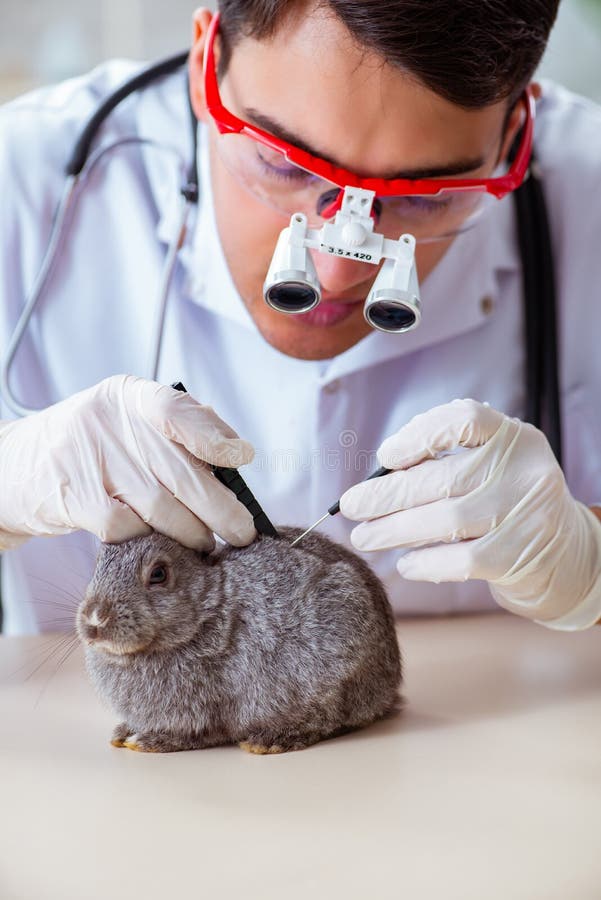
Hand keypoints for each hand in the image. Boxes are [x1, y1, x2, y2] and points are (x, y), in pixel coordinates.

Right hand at [0, 374, 256, 551]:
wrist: (15, 468)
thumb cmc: (91, 449)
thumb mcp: (127, 422)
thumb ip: (178, 429)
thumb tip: (236, 451)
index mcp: (128, 396)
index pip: (175, 409)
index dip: (212, 436)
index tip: (239, 459)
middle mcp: (106, 421)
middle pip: (179, 472)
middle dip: (220, 508)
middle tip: (242, 531)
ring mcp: (87, 459)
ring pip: (160, 507)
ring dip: (191, 532)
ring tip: (204, 542)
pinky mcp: (74, 497)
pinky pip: (127, 528)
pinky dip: (147, 538)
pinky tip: (155, 540)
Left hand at [340, 399, 600, 629]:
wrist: (564, 551)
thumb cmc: (504, 499)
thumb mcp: (490, 465)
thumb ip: (443, 460)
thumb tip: (377, 476)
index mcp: (512, 437)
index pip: (465, 419)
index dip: (420, 435)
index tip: (386, 456)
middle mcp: (523, 469)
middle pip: (443, 478)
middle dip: (386, 494)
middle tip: (352, 506)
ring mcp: (524, 513)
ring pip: (445, 520)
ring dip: (394, 530)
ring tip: (364, 538)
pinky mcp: (518, 555)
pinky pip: (459, 561)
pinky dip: (424, 563)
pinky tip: (404, 564)